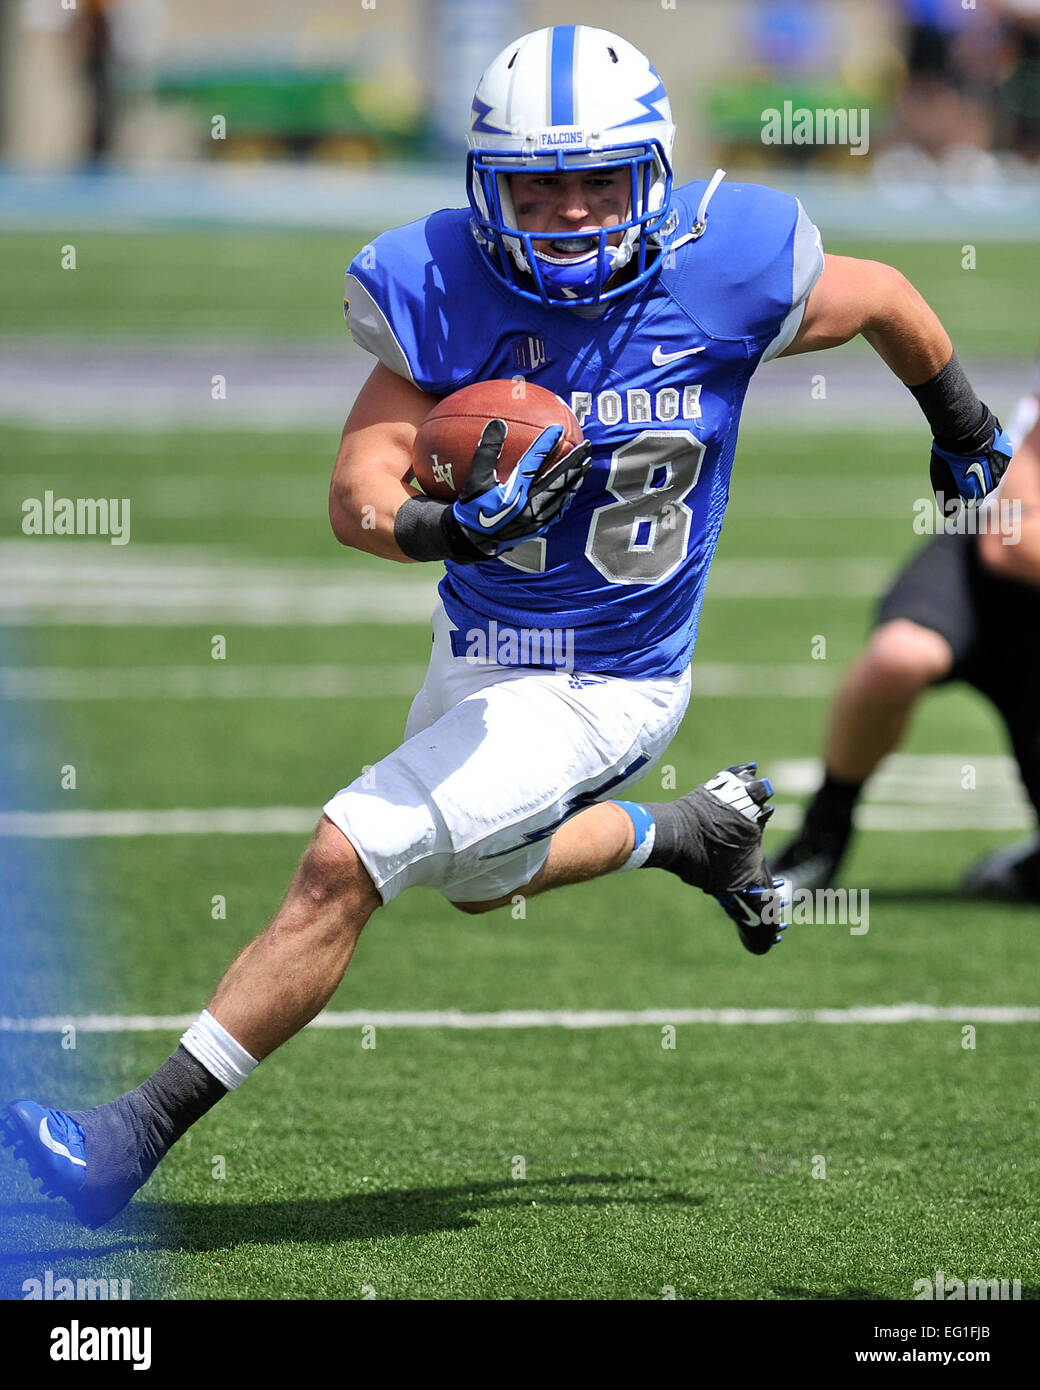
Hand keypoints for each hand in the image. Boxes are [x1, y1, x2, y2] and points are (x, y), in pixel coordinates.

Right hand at [451, 419, 591, 555]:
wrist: (472, 541)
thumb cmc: (472, 508)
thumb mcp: (474, 480)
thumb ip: (487, 451)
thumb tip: (498, 423)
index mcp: (514, 492)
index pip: (535, 462)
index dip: (546, 444)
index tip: (557, 429)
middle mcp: (529, 506)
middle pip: (559, 479)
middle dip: (574, 461)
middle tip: (587, 445)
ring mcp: (536, 519)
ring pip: (563, 496)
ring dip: (576, 478)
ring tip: (586, 464)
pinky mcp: (537, 529)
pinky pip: (558, 510)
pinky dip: (567, 497)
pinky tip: (573, 490)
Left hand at [929, 425, 1012, 504]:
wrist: (962, 428)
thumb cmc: (948, 456)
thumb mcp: (940, 480)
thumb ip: (946, 500)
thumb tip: (951, 515)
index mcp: (978, 493)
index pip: (973, 501)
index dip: (963, 492)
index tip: (956, 482)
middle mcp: (993, 483)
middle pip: (983, 486)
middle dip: (973, 478)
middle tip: (961, 465)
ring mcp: (1001, 468)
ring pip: (992, 472)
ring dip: (983, 466)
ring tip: (969, 455)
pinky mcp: (1006, 453)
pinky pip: (998, 458)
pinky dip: (990, 454)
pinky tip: (979, 447)